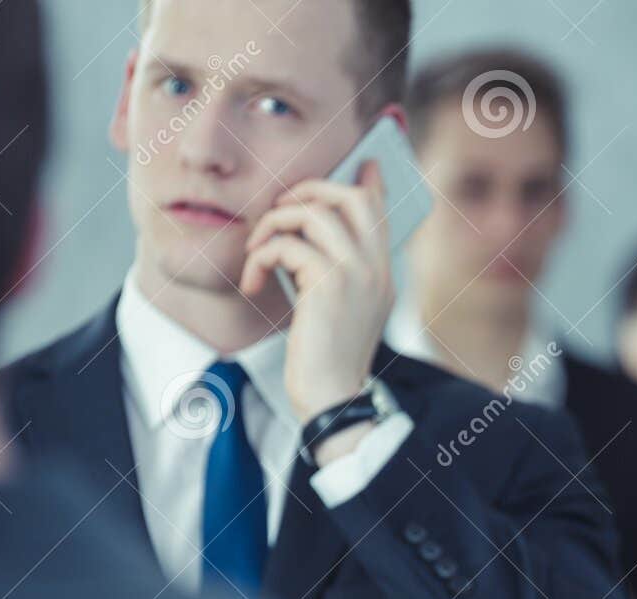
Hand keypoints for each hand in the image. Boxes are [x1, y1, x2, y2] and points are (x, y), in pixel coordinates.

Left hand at [241, 159, 394, 427]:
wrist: (331, 397)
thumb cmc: (327, 357)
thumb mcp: (340, 308)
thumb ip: (336, 270)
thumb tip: (307, 234)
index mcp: (382, 274)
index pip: (381, 211)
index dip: (369, 182)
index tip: (364, 162)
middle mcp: (376, 269)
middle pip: (350, 198)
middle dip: (307, 193)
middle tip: (279, 212)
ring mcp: (356, 274)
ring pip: (313, 213)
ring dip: (274, 223)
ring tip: (257, 250)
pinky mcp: (329, 284)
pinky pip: (287, 244)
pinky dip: (261, 256)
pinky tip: (254, 280)